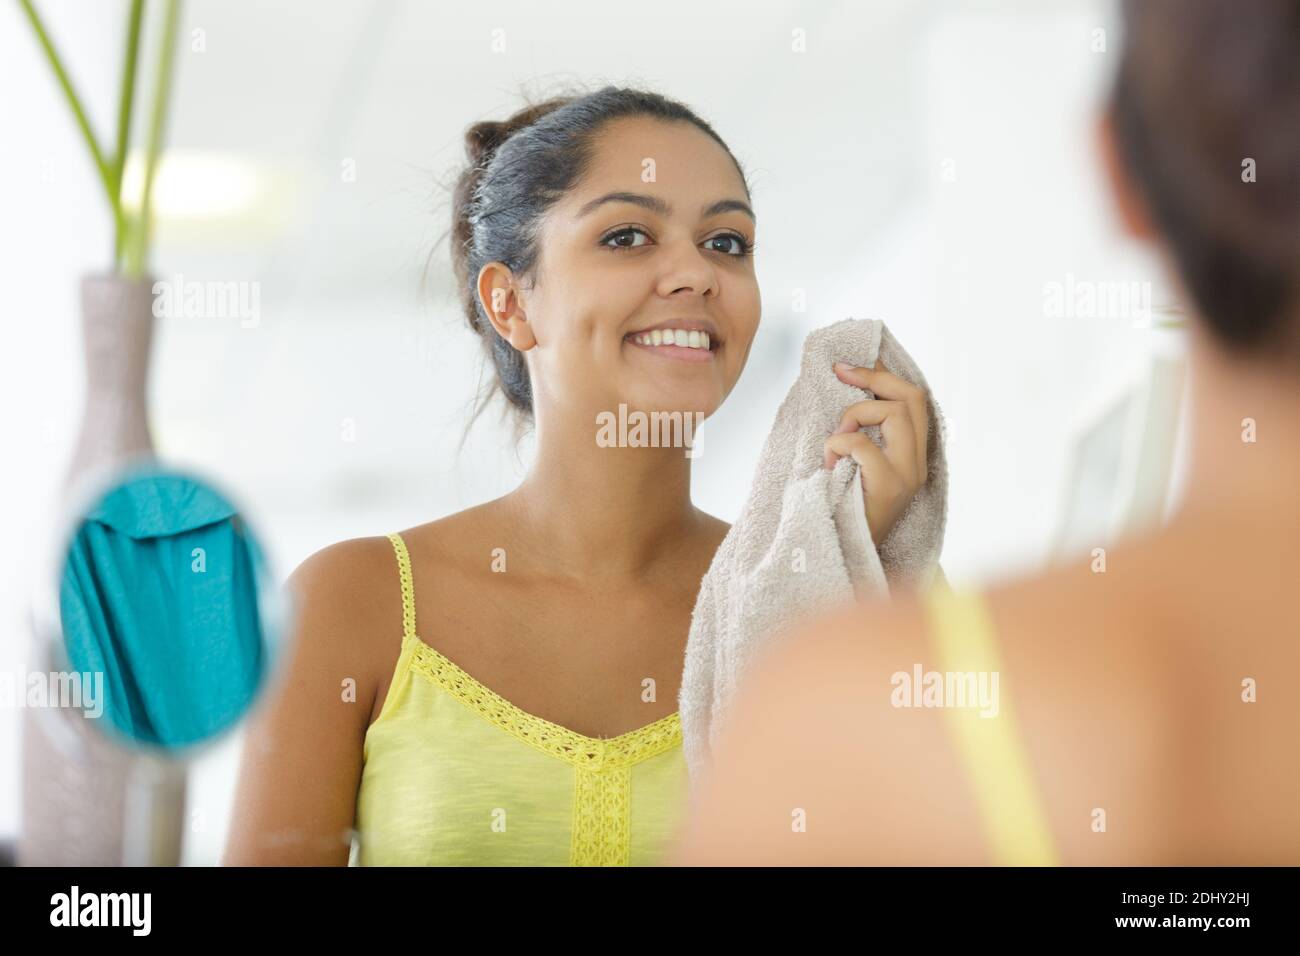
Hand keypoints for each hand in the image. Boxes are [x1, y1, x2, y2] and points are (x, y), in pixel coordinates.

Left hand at [823, 360, 929, 545]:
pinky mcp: (890, 487)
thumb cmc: (845, 507)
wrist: (846, 554)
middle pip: (911, 397)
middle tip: (840, 373)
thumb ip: (863, 434)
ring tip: (835, 442)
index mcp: (914, 454)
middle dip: (873, 379)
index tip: (853, 364)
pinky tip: (829, 463)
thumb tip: (847, 387)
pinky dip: (839, 444)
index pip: (915, 399)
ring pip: (892, 414)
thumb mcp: (857, 465)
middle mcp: (918, 463)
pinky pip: (863, 445)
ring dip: (853, 417)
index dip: (885, 374)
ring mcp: (908, 475)